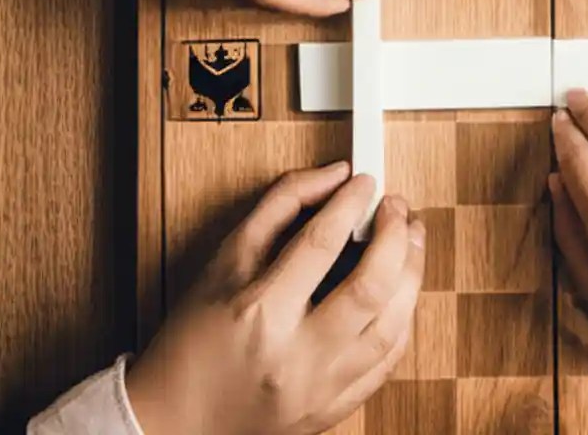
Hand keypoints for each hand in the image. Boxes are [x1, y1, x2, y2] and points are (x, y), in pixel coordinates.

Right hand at [125, 163, 425, 434]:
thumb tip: (332, 177)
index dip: (350, 204)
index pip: (321, 243)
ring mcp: (320, 388)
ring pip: (393, 325)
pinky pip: (389, 360)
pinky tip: (400, 290)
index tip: (363, 184)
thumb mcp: (222, 263)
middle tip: (396, 209)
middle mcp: (296, 355)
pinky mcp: (335, 408)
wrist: (176, 419)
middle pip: (371, 286)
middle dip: (395, 235)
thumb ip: (280, 209)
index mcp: (259, 314)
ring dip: (411, 273)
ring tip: (408, 240)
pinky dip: (402, 318)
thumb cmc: (193, 340)